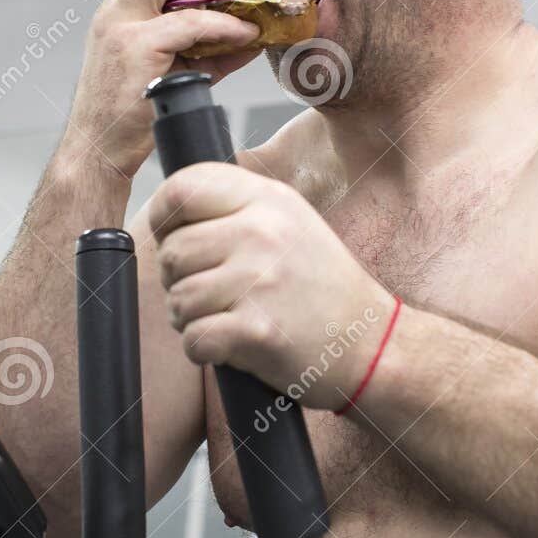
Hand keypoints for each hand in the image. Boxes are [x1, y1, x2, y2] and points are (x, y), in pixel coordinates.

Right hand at [61, 0, 263, 178]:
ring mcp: (120, 30)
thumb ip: (211, 49)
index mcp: (119, 11)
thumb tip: (255, 35)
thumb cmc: (133, 114)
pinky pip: (184, 25)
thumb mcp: (173, 72)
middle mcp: (114, 13)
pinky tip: (245, 30)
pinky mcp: (134, 53)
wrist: (98, 152)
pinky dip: (220, 24)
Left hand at [146, 162, 395, 408]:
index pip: (182, 188)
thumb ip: (235, 206)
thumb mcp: (289, 221)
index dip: (165, 218)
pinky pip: (193, 338)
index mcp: (267, 199)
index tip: (175, 240)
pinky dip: (202, 349)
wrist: (373, 343)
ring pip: (178, 299)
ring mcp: (259, 281)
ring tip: (226, 318)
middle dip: (178, 279)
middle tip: (213, 293)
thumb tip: (166, 206)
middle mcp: (262, 233)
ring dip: (190, 319)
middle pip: (171, 252)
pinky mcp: (256, 330)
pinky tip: (231, 345)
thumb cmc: (321, 285)